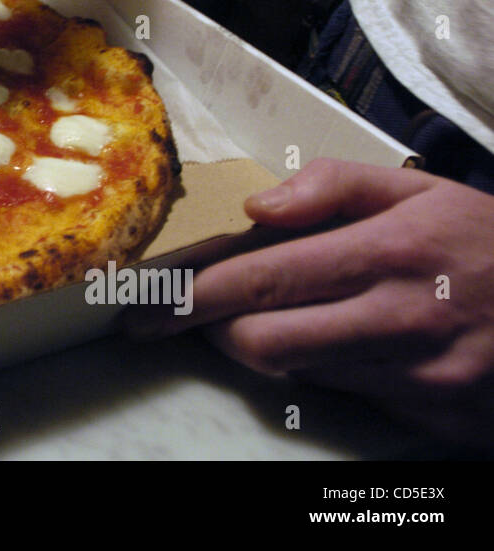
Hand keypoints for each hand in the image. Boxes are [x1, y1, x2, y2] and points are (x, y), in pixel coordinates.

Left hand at [127, 159, 493, 444]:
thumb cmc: (484, 242)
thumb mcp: (419, 190)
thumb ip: (333, 187)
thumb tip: (257, 208)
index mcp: (389, 250)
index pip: (261, 278)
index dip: (191, 296)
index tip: (144, 305)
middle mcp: (402, 317)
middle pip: (264, 341)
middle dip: (214, 329)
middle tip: (193, 315)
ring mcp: (421, 376)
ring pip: (298, 374)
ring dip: (267, 347)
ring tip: (274, 315)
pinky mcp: (436, 418)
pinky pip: (347, 398)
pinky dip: (323, 371)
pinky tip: (339, 342)